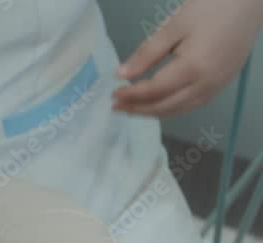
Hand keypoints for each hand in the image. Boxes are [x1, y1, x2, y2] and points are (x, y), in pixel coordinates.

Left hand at [113, 0, 262, 116]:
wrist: (248, 3)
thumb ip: (147, 54)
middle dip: (138, 109)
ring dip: (153, 112)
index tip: (112, 94)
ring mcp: (217, 86)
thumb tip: (121, 75)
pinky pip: (193, 104)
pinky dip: (172, 108)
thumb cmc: (209, 9)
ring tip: (132, 108)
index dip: (131, 95)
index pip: (154, 91)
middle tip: (116, 107)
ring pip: (180, 109)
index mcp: (193, 68)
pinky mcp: (222, 84)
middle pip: (166, 106)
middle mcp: (206, 84)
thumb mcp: (173, 27)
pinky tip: (158, 103)